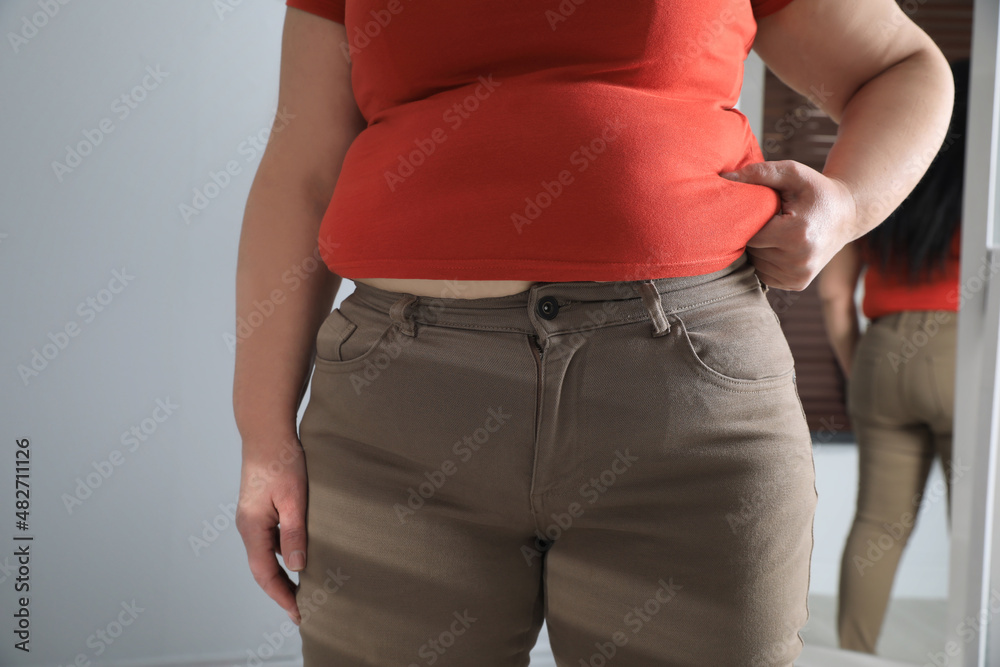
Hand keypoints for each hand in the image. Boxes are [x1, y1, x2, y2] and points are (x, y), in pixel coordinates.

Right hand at [236, 435, 307, 624]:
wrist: (267, 432)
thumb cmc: (281, 460)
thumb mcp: (293, 497)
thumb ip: (295, 531)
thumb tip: (298, 566)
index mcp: (252, 527)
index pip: (265, 573)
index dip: (281, 596)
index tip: (298, 613)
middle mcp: (248, 526)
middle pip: (263, 569)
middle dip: (282, 591)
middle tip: (303, 610)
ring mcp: (253, 518)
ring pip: (267, 555)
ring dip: (283, 574)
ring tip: (305, 590)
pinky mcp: (261, 510)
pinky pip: (271, 541)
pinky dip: (285, 555)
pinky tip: (301, 557)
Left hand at [720, 160, 858, 290]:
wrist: (847, 214)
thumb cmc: (815, 191)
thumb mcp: (792, 173)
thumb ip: (759, 173)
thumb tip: (725, 177)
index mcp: (797, 234)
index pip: (750, 234)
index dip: (749, 221)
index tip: (759, 209)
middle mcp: (799, 260)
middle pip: (752, 250)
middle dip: (754, 234)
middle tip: (770, 219)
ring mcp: (799, 276)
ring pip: (756, 264)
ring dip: (759, 249)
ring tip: (776, 231)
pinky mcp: (797, 284)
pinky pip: (764, 274)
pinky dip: (766, 261)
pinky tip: (779, 246)